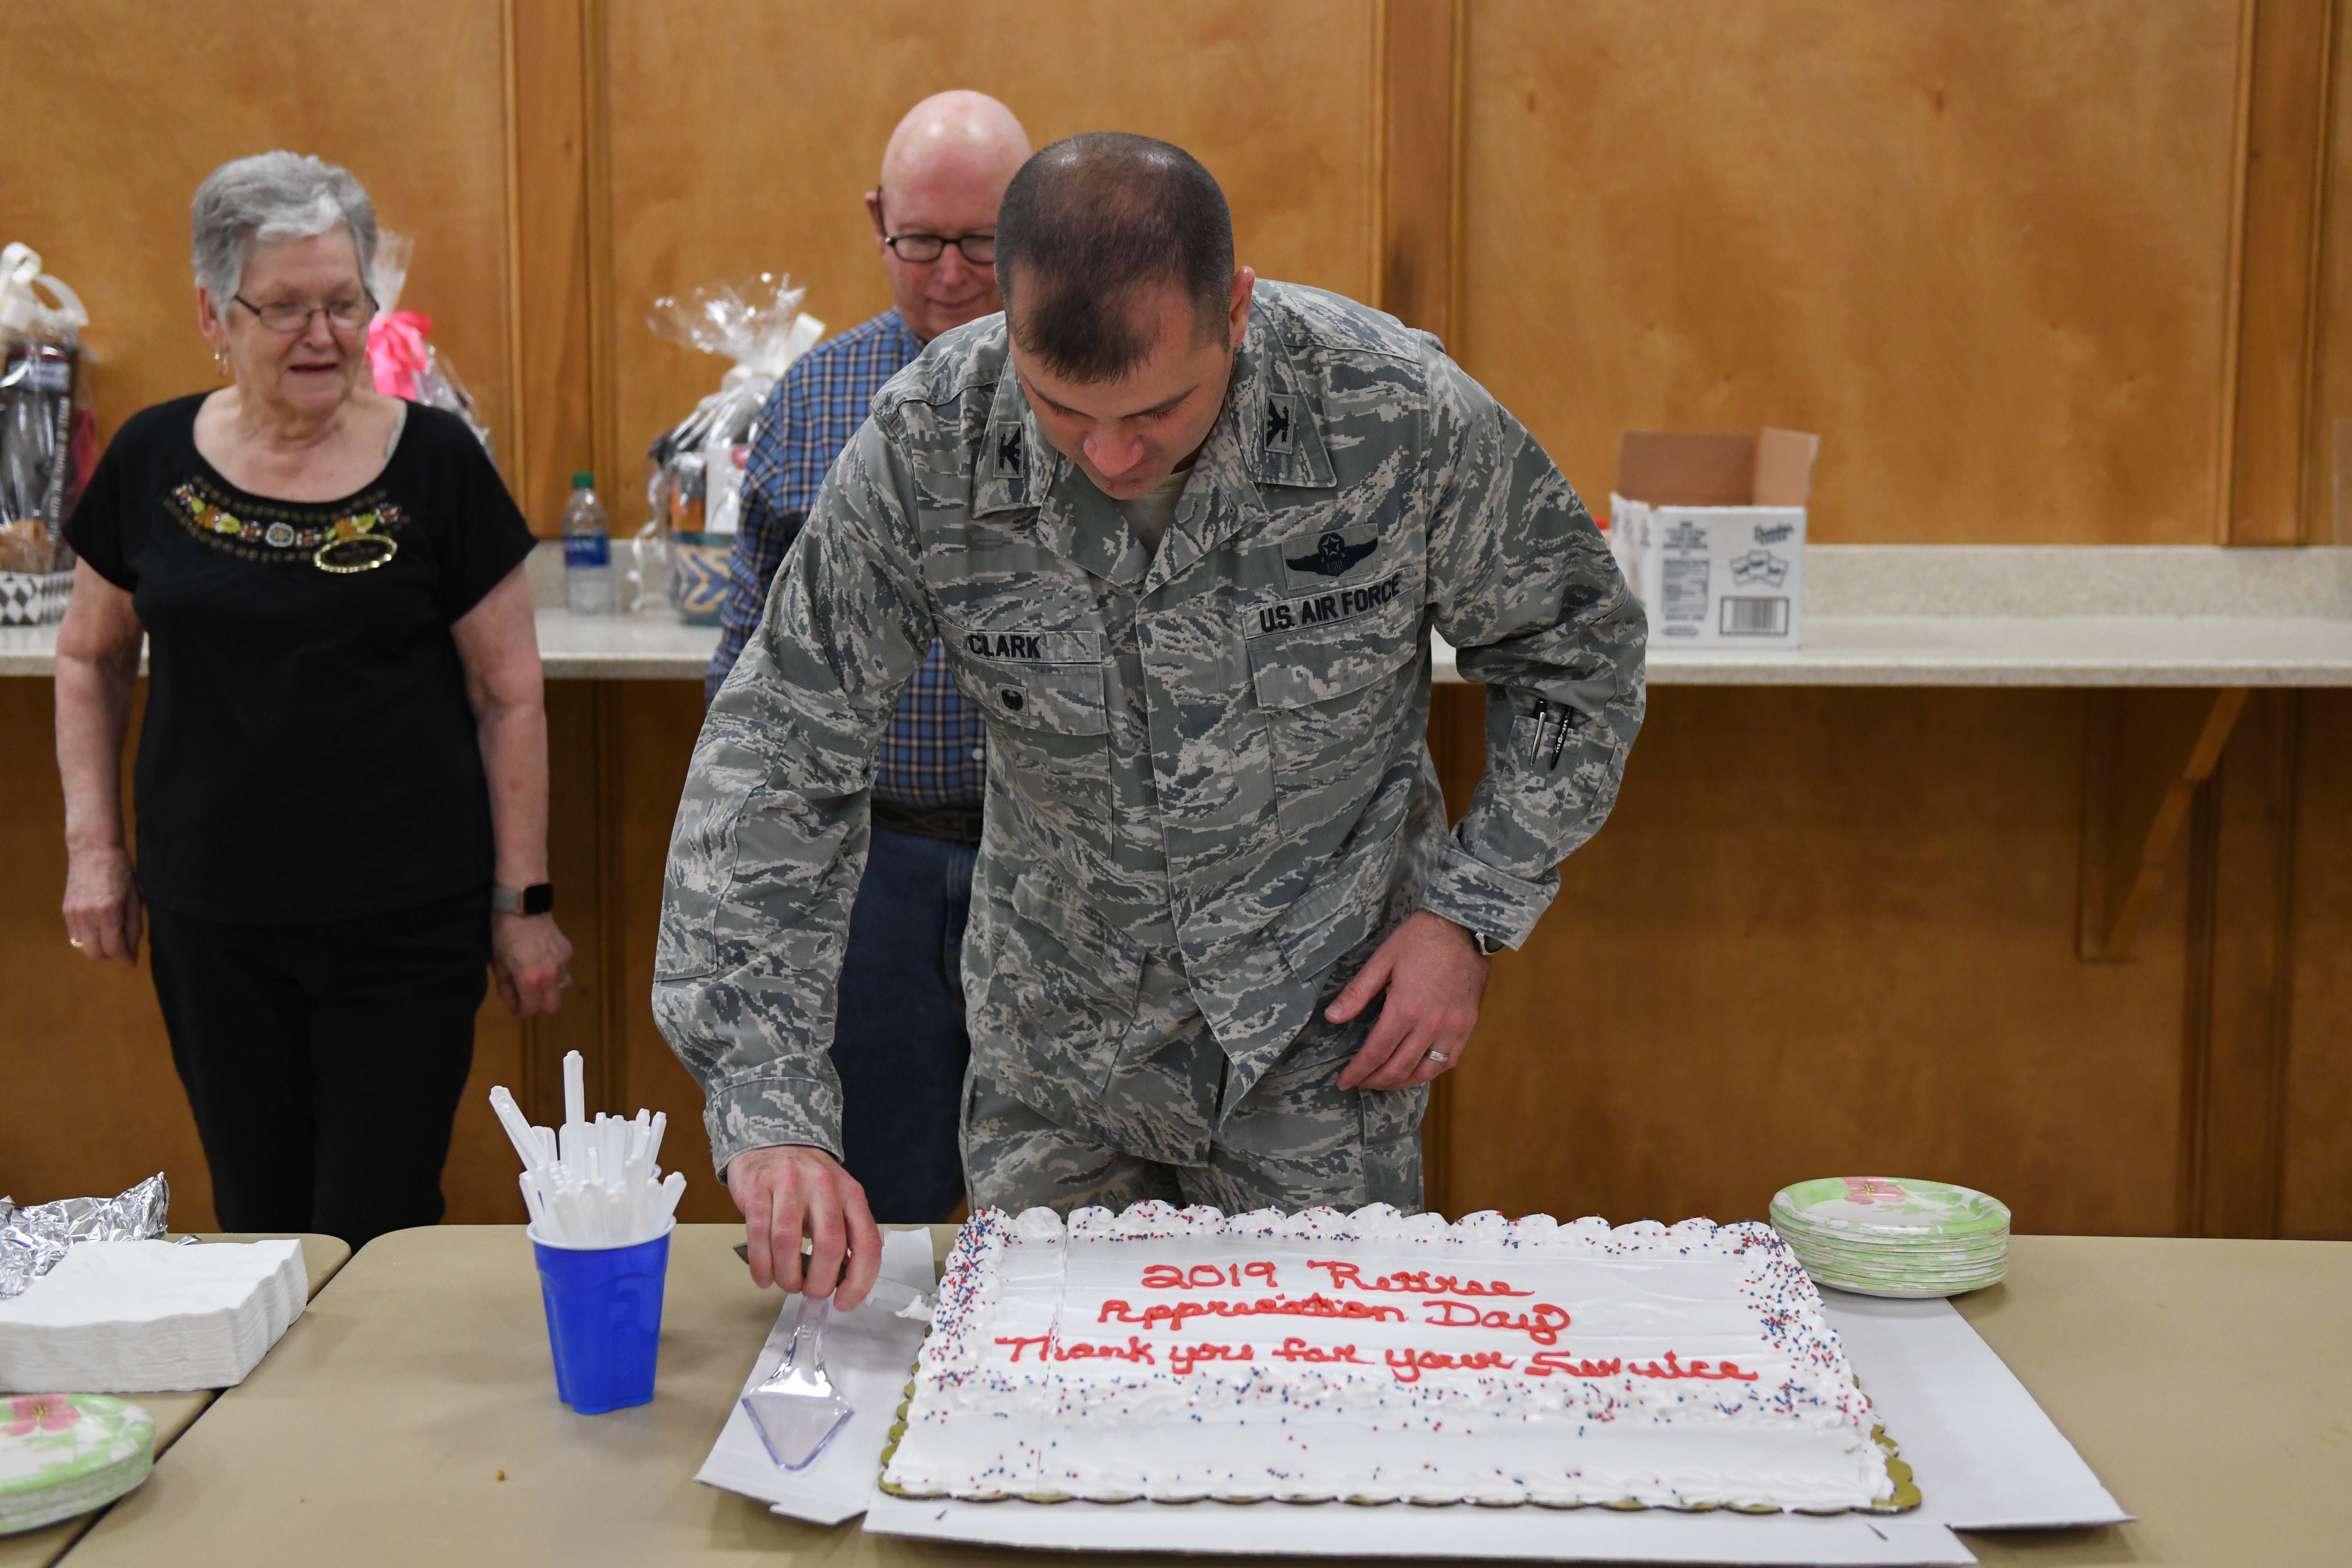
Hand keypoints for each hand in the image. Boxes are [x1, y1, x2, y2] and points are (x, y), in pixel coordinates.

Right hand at [62, 845, 141, 963]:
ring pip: (83, 947)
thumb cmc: (121, 871)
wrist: (93, 850)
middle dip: (111, 958)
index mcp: (109, 912)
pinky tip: (100, 931)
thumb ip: (133, 927)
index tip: (133, 963)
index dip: (125, 959)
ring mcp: (74, 914)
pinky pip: (75, 936)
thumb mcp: (135, 898)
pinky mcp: (66, 911)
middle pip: (95, 954)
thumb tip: (131, 950)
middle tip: (123, 953)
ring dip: (99, 951)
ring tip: (112, 942)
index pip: (115, 948)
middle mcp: (88, 915)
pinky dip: (88, 940)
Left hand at [491, 911, 571, 1017]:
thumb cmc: (504, 935)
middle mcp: (550, 976)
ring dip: (546, 986)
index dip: (521, 1013)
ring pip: (558, 987)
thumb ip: (507, 989)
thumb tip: (514, 1005)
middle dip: (539, 1005)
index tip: (515, 1010)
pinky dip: (553, 968)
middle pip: (552, 1006)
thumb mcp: (498, 964)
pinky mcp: (568, 951)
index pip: (531, 1009)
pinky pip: (562, 968)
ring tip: (534, 971)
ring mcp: (562, 963)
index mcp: (530, 981)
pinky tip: (542, 956)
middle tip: (526, 995)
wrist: (523, 905)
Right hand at [726, 1144, 883, 1307]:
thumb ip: (843, 1234)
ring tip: (786, 1284)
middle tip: (809, 1292)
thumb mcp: (836, 1200)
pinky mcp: (758, 1189)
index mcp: (851, 1194)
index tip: (844, 1303)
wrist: (771, 1140)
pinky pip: (759, 1236)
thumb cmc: (807, 1181)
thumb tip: (842, 1281)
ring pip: (789, 1242)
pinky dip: (762, 1266)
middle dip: (819, 1282)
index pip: (867, 1243)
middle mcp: (825, 1187)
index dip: (859, 1281)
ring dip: (787, 1276)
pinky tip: (764, 1278)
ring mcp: (789, 1185)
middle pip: (829, 1245)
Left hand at [1327, 911, 1490, 1091]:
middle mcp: (1430, 1025)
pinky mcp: (1468, 1024)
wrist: (1463, 926)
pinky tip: (1417, 1070)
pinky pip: (1450, 1060)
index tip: (1343, 1081)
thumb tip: (1332, 1017)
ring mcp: (1453, 1027)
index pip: (1376, 1053)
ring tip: (1385, 1081)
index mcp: (1405, 1008)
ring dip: (1402, 1082)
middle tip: (1360, 1082)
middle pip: (1399, 1068)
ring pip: (1426, 1071)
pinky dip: (1431, 1071)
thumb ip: (1357, 992)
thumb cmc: (1419, 939)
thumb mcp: (1382, 959)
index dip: (1357, 1072)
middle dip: (1375, 1081)